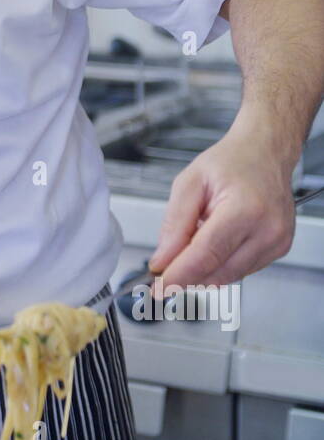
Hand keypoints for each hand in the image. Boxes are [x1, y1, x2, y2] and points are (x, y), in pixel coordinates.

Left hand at [148, 126, 295, 286]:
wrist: (266, 152)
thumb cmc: (232, 161)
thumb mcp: (190, 183)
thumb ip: (174, 224)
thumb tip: (162, 260)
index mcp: (245, 209)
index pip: (206, 256)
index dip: (179, 276)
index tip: (158, 287)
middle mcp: (267, 229)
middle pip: (217, 272)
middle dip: (186, 276)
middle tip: (163, 271)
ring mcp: (277, 242)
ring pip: (228, 276)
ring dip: (204, 271)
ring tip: (194, 242)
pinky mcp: (279, 249)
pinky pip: (241, 270)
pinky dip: (221, 265)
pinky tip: (215, 243)